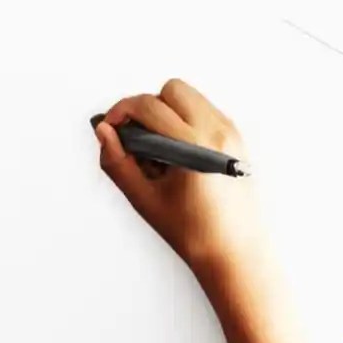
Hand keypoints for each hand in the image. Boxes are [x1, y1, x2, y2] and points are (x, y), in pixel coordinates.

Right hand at [96, 81, 330, 342]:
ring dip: (168, 112)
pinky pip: (205, 111)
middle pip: (172, 89)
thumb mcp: (144, 199)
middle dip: (148, 107)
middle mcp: (218, 132)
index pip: (149, 105)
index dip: (122, 110)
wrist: (237, 253)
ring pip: (190, 97)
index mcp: (194, 146)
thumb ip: (117, 162)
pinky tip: (179, 154)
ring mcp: (232, 132)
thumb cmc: (194, 233)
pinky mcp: (238, 138)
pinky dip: (186, 121)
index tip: (110, 125)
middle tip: (137, 139)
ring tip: (160, 151)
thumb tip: (104, 131)